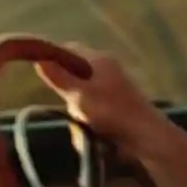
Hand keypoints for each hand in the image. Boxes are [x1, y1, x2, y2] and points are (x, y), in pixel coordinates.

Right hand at [34, 43, 170, 156]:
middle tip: (69, 105)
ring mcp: (113, 88)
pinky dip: (88, 119)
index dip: (53, 58)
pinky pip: (92, 109)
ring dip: (78, 110)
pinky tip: (93, 131)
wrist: (146, 137)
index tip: (41, 73)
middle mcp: (107, 69)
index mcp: (100, 60)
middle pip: (74, 74)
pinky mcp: (116, 106)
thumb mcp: (79, 96)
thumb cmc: (112, 112)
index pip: (69, 50)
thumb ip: (59, 78)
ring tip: (85, 122)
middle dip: (67, 92)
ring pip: (81, 96)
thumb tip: (39, 60)